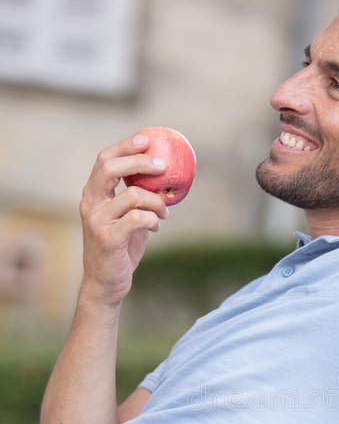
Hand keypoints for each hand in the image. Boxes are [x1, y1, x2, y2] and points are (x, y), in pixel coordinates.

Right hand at [78, 133, 169, 307]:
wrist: (105, 284)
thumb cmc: (120, 249)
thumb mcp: (127, 219)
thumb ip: (137, 199)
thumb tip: (164, 179)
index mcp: (93, 195)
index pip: (104, 160)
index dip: (125, 146)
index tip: (146, 139)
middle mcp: (90, 203)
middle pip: (111, 167)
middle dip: (141, 162)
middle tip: (163, 167)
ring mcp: (97, 220)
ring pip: (134, 195)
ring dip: (157, 202)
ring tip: (164, 213)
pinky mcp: (108, 238)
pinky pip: (139, 218)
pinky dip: (153, 220)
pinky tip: (155, 227)